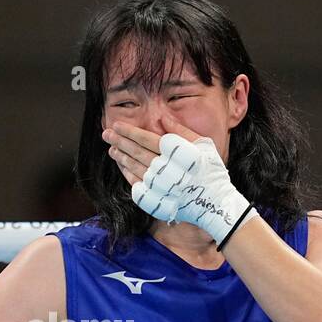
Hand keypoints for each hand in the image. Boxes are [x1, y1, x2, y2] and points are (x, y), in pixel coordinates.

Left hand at [102, 115, 251, 243]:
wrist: (215, 203)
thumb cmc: (211, 171)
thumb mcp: (202, 145)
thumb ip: (181, 131)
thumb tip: (162, 118)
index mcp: (177, 153)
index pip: (147, 139)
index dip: (130, 132)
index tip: (118, 125)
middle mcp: (166, 169)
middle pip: (137, 152)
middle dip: (120, 141)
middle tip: (107, 134)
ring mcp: (160, 186)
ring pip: (134, 168)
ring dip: (121, 157)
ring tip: (112, 148)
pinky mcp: (156, 200)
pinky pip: (136, 185)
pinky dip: (127, 174)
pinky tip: (122, 165)